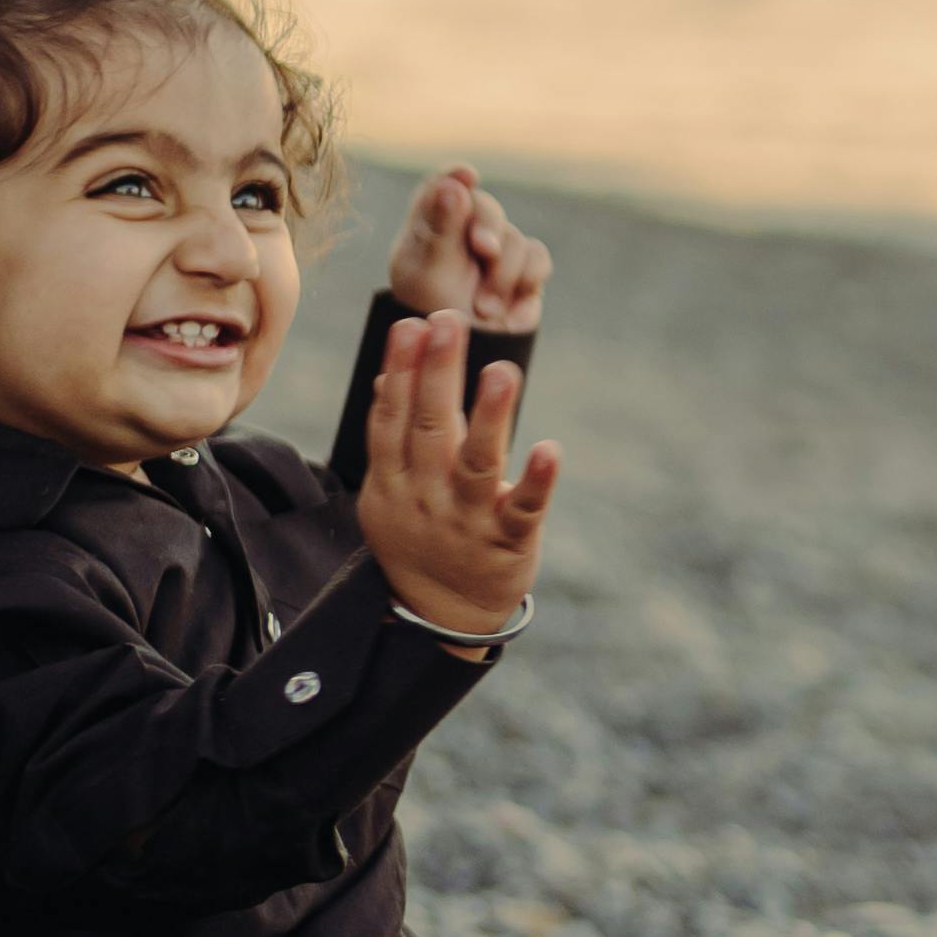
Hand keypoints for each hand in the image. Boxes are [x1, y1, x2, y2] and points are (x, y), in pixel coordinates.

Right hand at [353, 307, 558, 641]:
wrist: (440, 616)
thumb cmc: (420, 536)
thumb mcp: (391, 491)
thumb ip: (392, 437)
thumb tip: (387, 375)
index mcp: (393, 482)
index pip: (391, 421)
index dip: (399, 373)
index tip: (410, 325)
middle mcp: (426, 498)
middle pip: (429, 429)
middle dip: (436, 373)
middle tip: (447, 321)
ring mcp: (467, 520)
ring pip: (476, 464)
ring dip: (488, 417)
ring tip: (501, 371)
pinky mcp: (509, 540)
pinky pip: (524, 509)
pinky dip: (537, 480)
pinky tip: (550, 449)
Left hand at [381, 165, 550, 333]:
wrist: (462, 362)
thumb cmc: (429, 316)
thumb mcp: (427, 273)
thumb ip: (442, 228)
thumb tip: (455, 184)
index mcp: (429, 227)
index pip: (442, 186)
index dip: (456, 177)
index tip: (466, 175)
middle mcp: (464, 232)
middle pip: (486, 207)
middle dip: (489, 229)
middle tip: (484, 251)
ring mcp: (497, 251)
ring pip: (515, 238)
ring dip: (503, 274)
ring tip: (484, 310)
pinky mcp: (524, 272)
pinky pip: (538, 259)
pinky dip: (527, 281)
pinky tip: (510, 311)